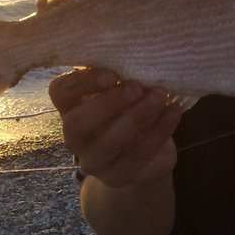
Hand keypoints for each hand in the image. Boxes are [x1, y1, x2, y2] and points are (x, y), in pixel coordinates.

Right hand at [49, 67, 183, 187]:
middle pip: (78, 124)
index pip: (60, 92)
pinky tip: (174, 112)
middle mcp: (74, 137)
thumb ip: (120, 77)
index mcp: (69, 107)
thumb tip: (140, 58)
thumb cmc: (129, 106)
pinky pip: (139, 156)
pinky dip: (159, 131)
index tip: (112, 75)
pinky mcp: (119, 177)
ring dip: (138, 116)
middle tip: (138, 87)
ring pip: (110, 143)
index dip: (83, 82)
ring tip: (161, 96)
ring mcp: (94, 161)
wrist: (143, 153)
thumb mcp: (120, 89)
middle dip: (109, 104)